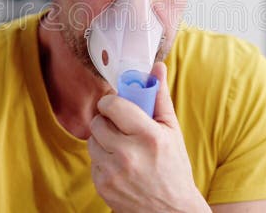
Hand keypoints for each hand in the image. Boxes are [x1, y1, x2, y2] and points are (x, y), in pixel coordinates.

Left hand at [88, 62, 208, 212]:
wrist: (171, 211)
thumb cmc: (174, 167)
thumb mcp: (172, 131)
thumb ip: (160, 97)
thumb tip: (156, 67)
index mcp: (149, 136)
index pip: (113, 105)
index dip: (110, 102)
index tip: (115, 104)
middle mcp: (129, 154)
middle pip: (98, 122)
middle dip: (106, 121)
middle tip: (119, 126)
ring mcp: (114, 172)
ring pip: (92, 141)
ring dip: (103, 141)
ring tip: (121, 147)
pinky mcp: (103, 186)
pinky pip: (92, 162)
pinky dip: (103, 161)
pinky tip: (120, 166)